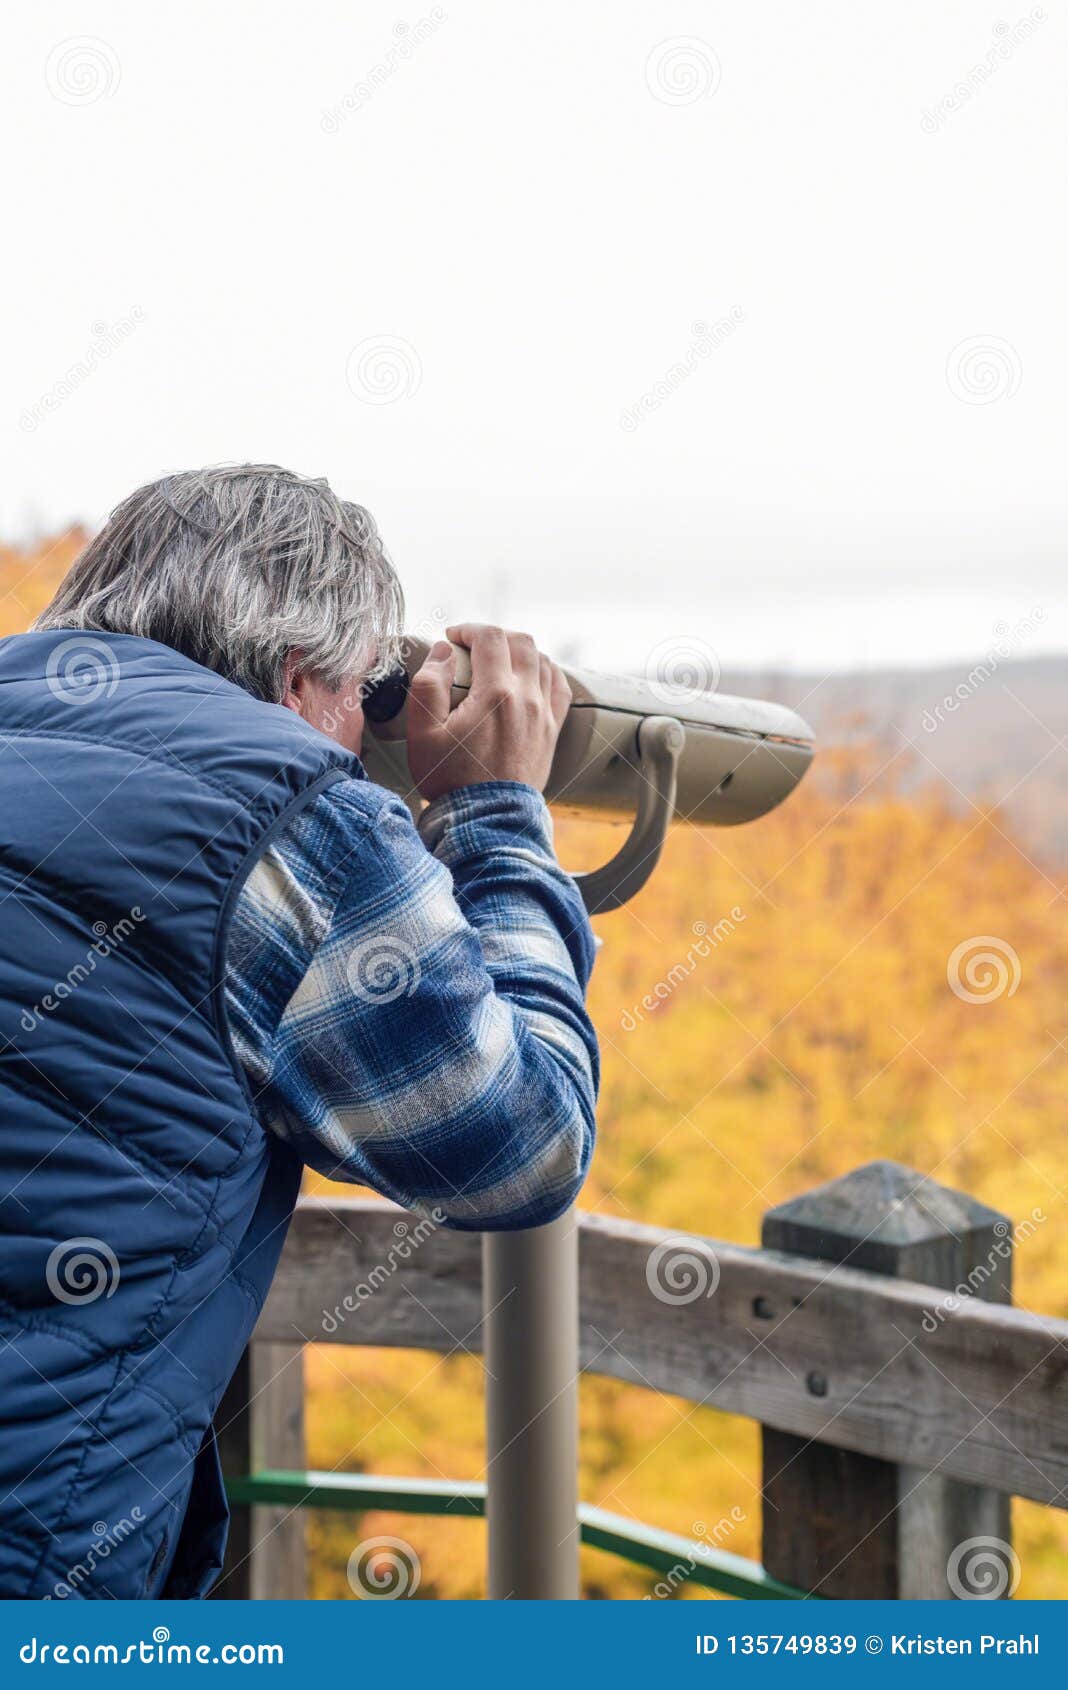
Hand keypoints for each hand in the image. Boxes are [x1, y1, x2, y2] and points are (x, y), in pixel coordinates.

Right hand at [406, 624, 571, 801]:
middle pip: (522, 642)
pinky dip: (545, 673)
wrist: (485, 820)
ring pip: (544, 661)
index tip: (453, 638)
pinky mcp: (551, 732)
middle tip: (473, 646)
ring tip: (498, 660)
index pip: (490, 637)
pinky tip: (531, 677)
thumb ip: (428, 684)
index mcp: (496, 693)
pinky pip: (559, 688)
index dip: (469, 628)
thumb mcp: (422, 733)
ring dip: (520, 651)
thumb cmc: (451, 780)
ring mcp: (544, 715)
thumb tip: (444, 652)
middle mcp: (527, 698)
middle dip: (495, 635)